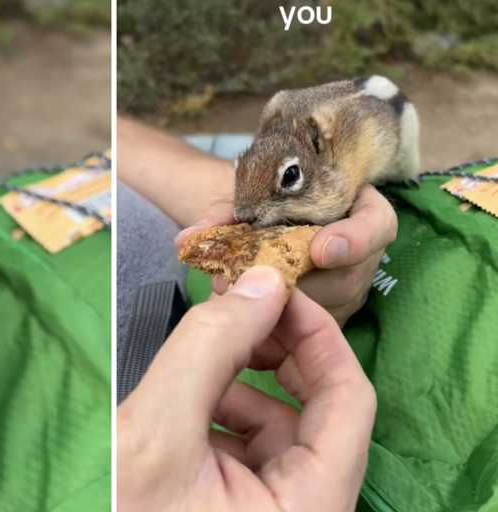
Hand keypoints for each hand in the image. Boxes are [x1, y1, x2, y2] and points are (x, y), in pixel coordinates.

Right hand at [118, 266, 375, 511]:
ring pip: (282, 426)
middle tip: (239, 307)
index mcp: (307, 509)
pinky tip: (188, 397)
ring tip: (199, 357)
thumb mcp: (158, 427)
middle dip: (279, 353)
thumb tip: (262, 282)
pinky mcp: (242, 508)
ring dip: (244, 380)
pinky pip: (251, 446)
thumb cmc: (113, 511)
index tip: (279, 290)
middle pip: (320, 412)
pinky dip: (223, 409)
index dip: (319, 336)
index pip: (350, 402)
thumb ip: (212, 346)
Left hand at [175, 185, 397, 325]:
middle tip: (237, 277)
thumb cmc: (265, 202)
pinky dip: (266, 330)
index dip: (356, 239)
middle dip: (291, 281)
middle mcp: (360, 256)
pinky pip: (305, 334)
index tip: (321, 250)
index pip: (379, 225)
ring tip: (225, 293)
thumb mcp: (248, 198)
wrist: (262, 221)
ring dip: (273, 307)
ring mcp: (345, 292)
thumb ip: (223, 214)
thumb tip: (189, 239)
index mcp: (356, 210)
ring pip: (323, 310)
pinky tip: (233, 326)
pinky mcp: (326, 321)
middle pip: (346, 277)